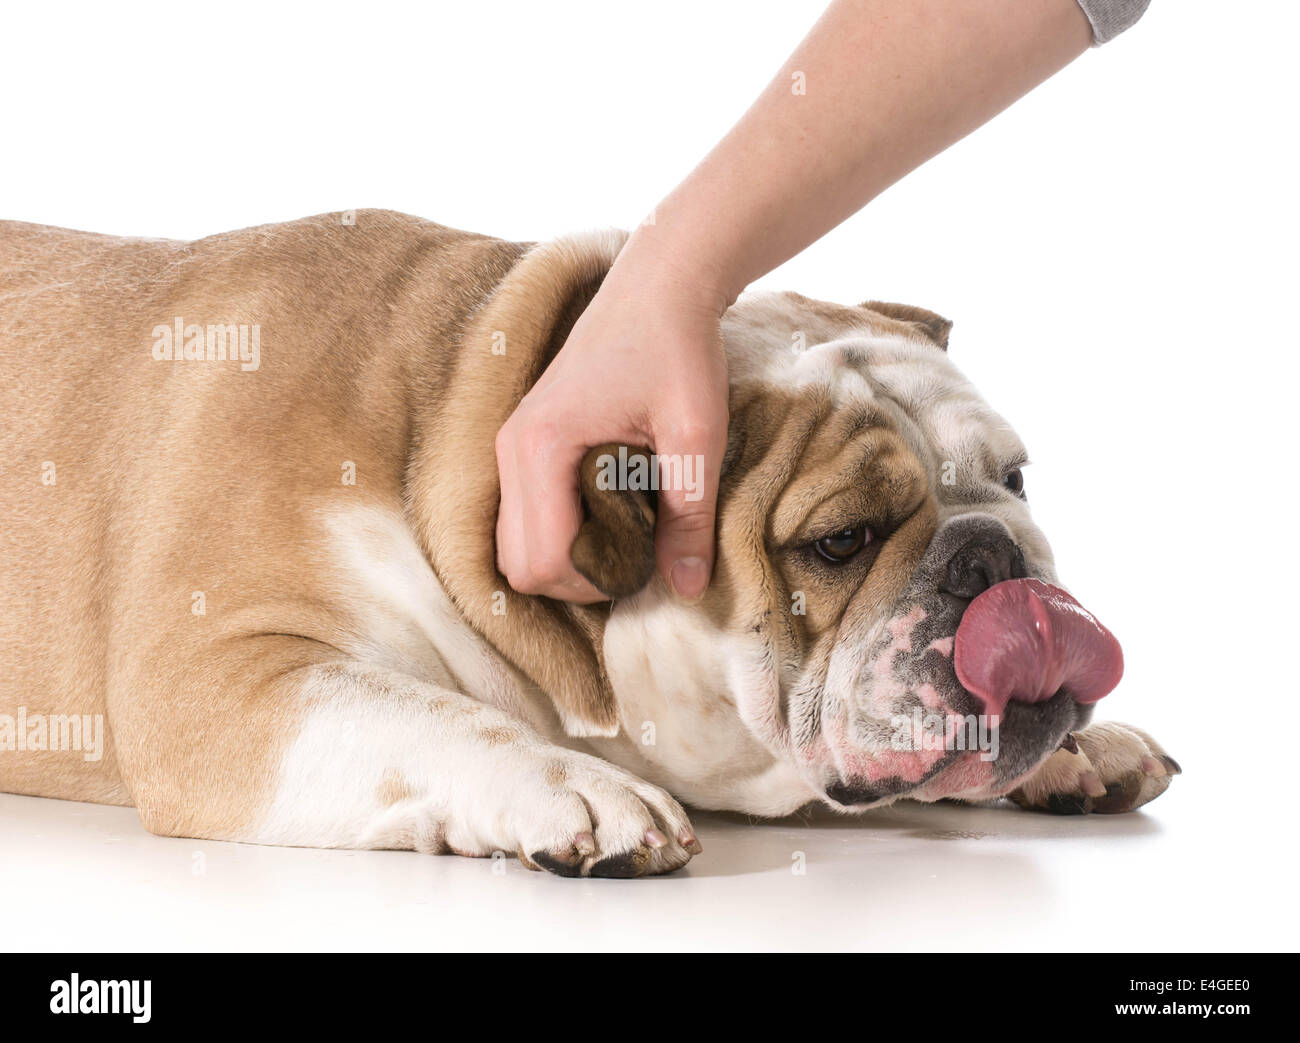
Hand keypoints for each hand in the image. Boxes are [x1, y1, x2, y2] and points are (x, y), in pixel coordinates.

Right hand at [495, 230, 729, 602]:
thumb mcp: (696, 433)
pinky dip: (564, 533)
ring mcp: (511, 446)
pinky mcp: (524, 444)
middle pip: (520, 566)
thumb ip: (689, 514)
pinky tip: (614, 509)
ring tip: (629, 529)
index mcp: (542, 447)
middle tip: (640, 550)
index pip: (546, 560)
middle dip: (581, 578)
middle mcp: (511, 449)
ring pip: (517, 548)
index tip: (649, 556)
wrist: (660, 284)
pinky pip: (526, 519)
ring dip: (571, 558)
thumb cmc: (678, 347)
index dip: (600, 579)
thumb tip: (687, 588)